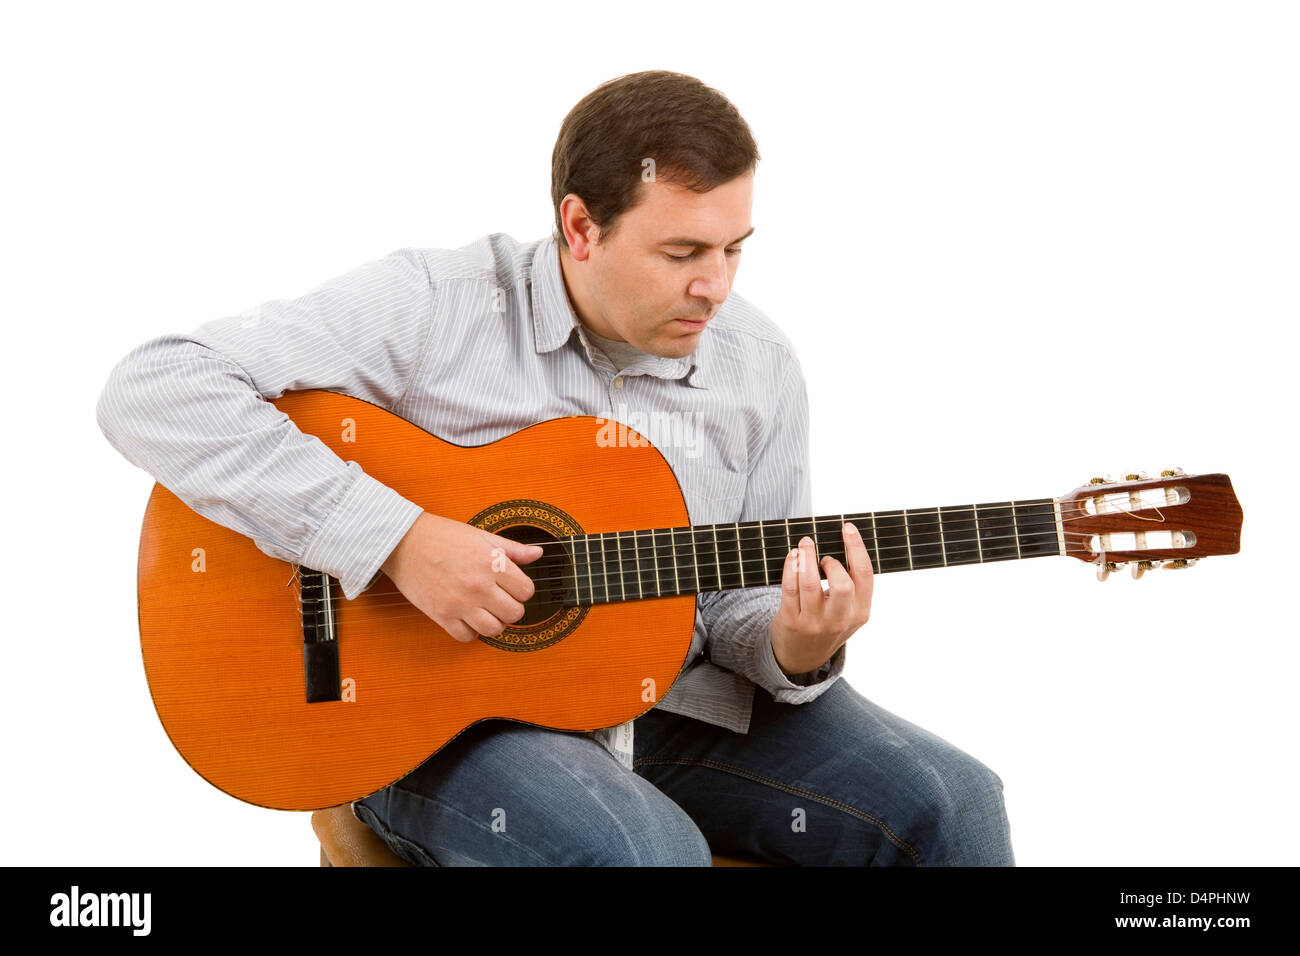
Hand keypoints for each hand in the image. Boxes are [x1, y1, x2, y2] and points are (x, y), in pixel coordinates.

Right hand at [380, 511, 543, 642]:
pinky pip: (466, 636)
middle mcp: (478, 585)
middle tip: (500, 599)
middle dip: (511, 608)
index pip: (526, 591)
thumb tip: (537, 553)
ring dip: (494, 622)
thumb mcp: (481, 536)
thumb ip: (512, 549)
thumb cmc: (442, 536)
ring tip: (486, 610)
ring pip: (494, 629)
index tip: (512, 586)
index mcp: (491, 563)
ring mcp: (460, 603)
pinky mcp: (441, 615)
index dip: (522, 589)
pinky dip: (470, 631)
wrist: (404, 542)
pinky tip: (467, 617)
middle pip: (515, 613)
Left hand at [769, 522, 872, 675]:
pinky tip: (792, 558)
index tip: (847, 528)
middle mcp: (840, 619)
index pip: (864, 575)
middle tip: (822, 555)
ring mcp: (815, 622)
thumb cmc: (828, 624)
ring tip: (803, 545)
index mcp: (860, 612)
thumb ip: (852, 587)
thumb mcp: (849, 612)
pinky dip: (790, 568)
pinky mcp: (792, 621)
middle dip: (831, 561)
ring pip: (810, 584)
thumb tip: (842, 543)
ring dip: (805, 558)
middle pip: (842, 584)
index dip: (857, 547)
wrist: (802, 657)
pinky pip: (789, 589)